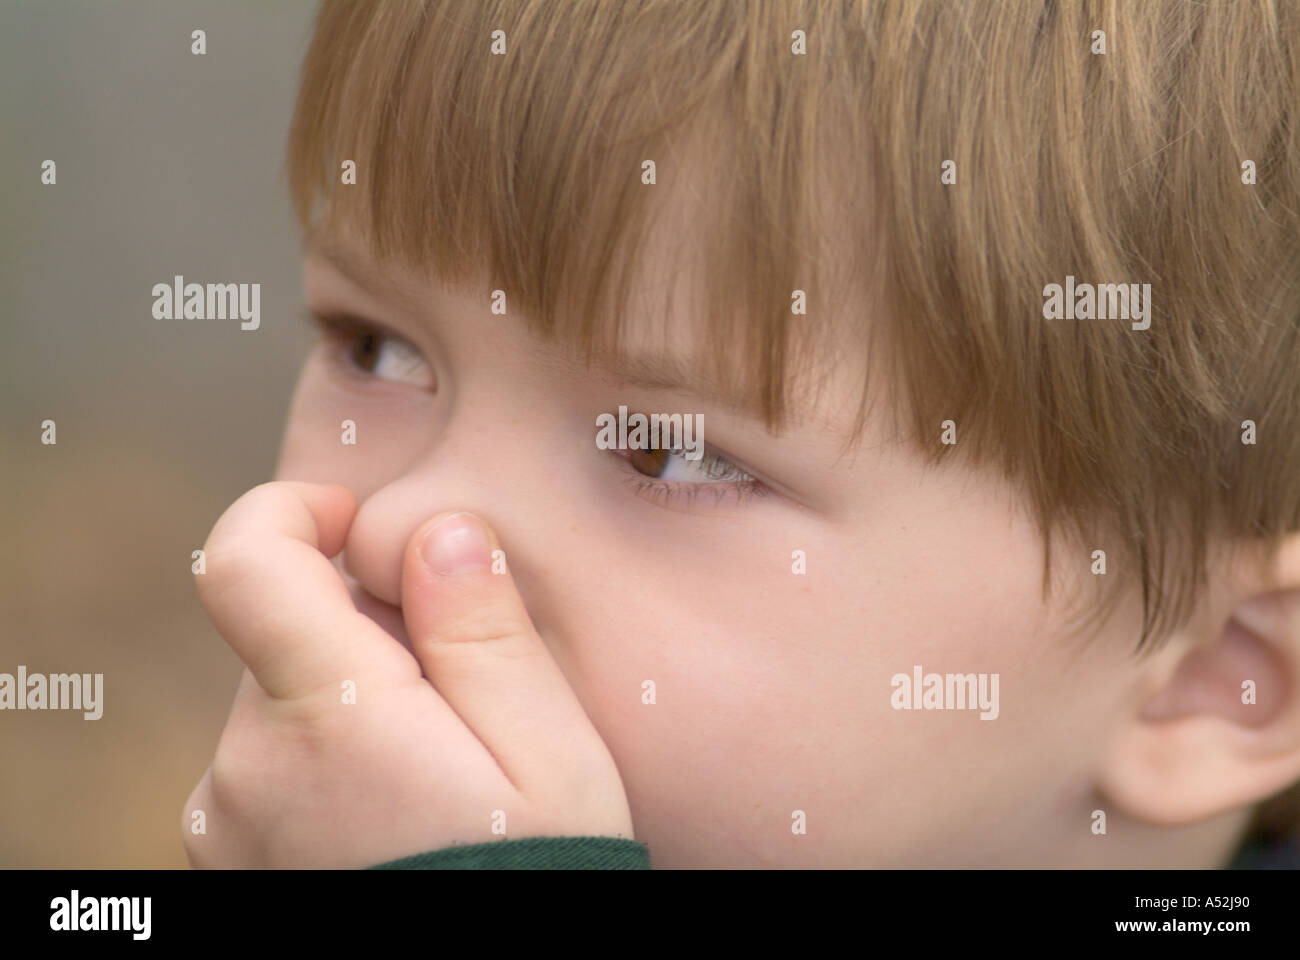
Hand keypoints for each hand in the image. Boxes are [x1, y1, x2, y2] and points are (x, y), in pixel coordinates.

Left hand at [181, 481, 633, 866]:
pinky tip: (401, 814)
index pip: (246, 561)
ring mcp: (232, 826)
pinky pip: (272, 770)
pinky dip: (327, 760)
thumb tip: (437, 531)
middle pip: (285, 636)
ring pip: (283, 706)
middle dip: (366, 634)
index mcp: (325, 719)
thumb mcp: (546, 750)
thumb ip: (483, 627)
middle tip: (463, 696)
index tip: (356, 522)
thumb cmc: (536, 880)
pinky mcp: (237, 866)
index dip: (293, 511)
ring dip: (351, 703)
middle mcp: (248, 767)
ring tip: (442, 774)